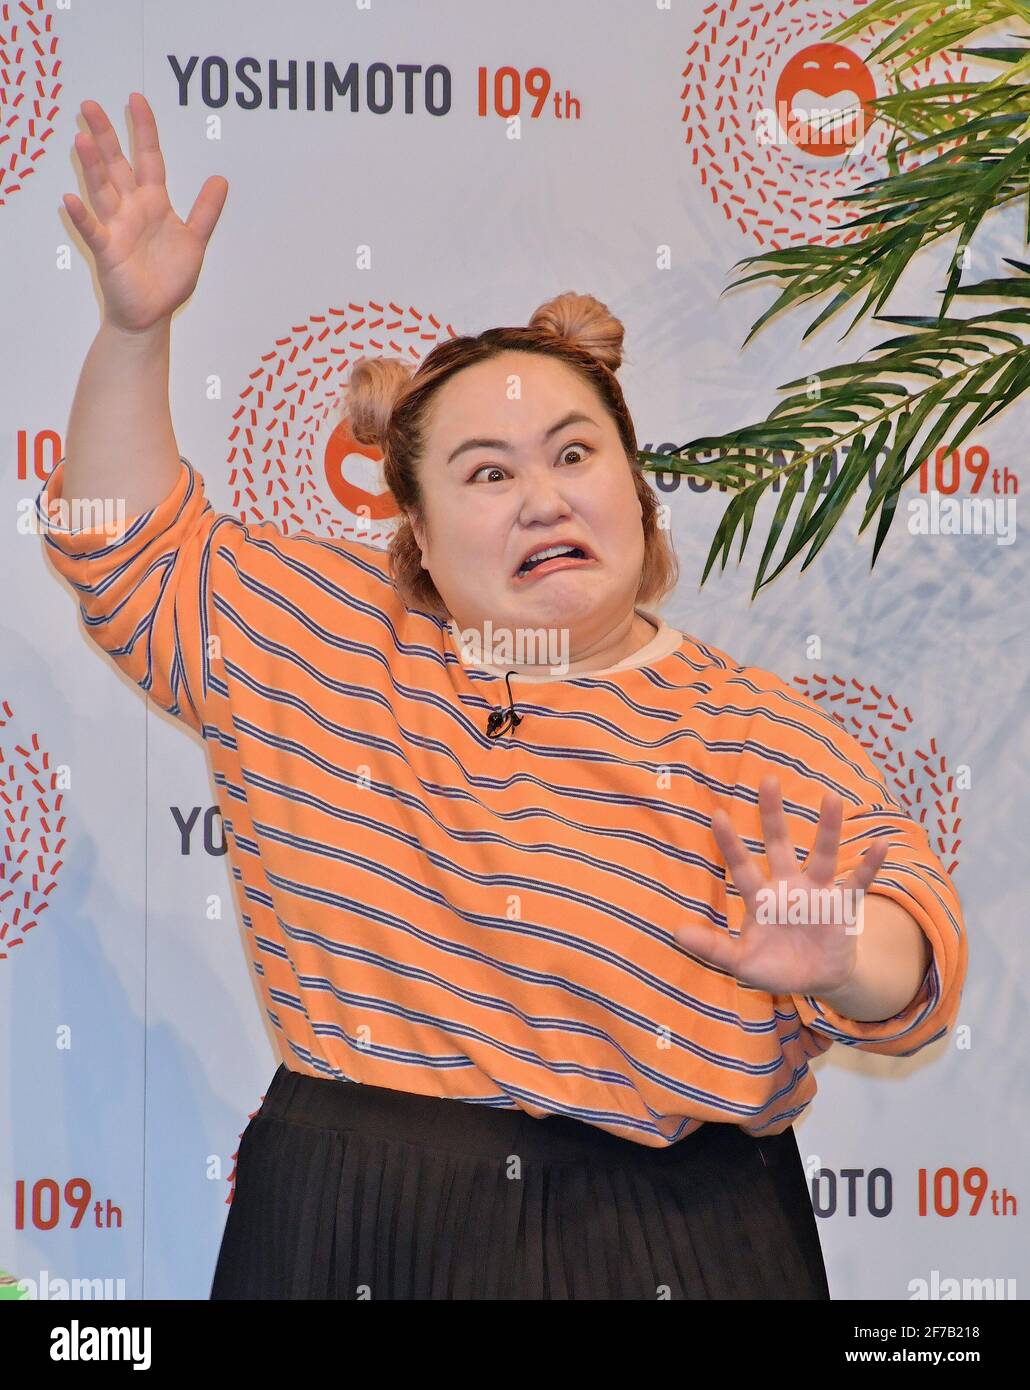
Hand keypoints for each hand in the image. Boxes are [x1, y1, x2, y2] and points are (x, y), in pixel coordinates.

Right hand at [62, 92, 227, 332]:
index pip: (149, 158)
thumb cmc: (168, 277)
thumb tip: (221, 179)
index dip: (145, 130)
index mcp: (154, 202)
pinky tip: (71, 199)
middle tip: (91, 105)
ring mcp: (117, 227)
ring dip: (92, 166)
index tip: (136, 100)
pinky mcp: (108, 251)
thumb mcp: (195, 239)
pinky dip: (82, 216)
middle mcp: (131, 208)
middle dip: (105, 136)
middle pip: (117, 165)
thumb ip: (206, 210)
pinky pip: (93, 231)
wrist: (153, 313)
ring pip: (102, 190)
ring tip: (81, 139)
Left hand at [674, 775, 892, 995]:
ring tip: (832, 798)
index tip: (717, 815)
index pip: (742, 866)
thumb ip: (713, 948)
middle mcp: (788, 886)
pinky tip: (882, 844)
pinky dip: (870, 866)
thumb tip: (675, 933)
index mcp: (760, 898)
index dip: (730, 844)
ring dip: (829, 829)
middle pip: (779, 845)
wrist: (817, 981)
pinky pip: (859, 883)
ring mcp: (817, 893)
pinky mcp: (843, 906)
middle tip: (768, 780)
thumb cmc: (775, 966)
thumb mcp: (742, 962)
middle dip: (773, 816)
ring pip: (823, 855)